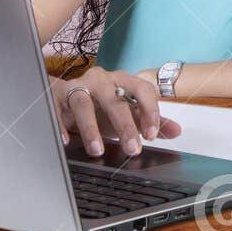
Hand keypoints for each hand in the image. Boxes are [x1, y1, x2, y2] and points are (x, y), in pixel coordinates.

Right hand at [49, 67, 180, 156]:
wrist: (65, 96)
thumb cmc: (101, 104)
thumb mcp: (127, 112)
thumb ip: (150, 120)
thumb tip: (176, 131)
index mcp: (123, 80)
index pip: (142, 89)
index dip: (150, 111)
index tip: (152, 134)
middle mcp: (101, 80)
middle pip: (115, 100)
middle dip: (125, 126)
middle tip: (132, 149)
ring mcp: (77, 86)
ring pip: (84, 103)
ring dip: (91, 128)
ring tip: (97, 150)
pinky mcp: (55, 97)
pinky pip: (55, 110)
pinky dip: (60, 126)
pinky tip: (66, 141)